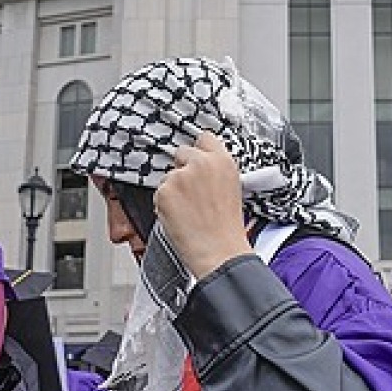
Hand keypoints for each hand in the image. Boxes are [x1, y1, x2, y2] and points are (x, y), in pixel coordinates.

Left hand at [154, 132, 253, 277]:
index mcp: (223, 161)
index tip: (197, 162)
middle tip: (192, 194)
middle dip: (183, 170)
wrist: (220, 252)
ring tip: (189, 211)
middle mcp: (201, 163)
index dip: (199, 152)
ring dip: (173, 190)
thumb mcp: (232, 189)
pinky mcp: (164, 191)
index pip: (204, 138)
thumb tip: (200, 166)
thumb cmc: (227, 228)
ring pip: (168, 176)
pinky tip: (180, 217)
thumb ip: (216, 171)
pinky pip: (159, 193)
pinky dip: (164, 205)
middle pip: (182, 153)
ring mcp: (180, 176)